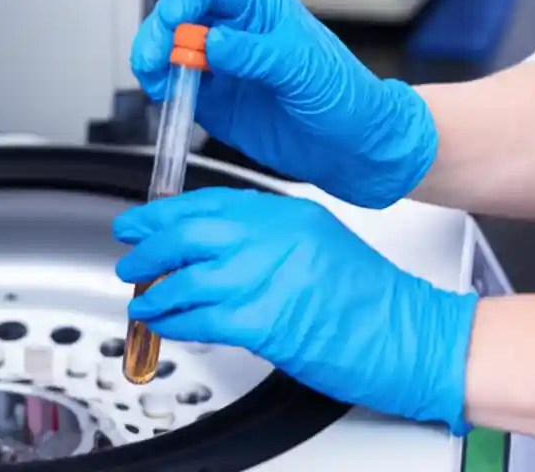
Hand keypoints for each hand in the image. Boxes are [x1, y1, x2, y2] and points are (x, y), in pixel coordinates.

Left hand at [113, 187, 477, 433]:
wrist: (405, 333)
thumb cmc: (370, 297)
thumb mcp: (318, 242)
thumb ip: (269, 238)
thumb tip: (215, 248)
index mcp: (287, 212)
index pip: (211, 202)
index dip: (165, 213)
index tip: (141, 220)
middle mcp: (274, 237)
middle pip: (190, 233)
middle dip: (149, 246)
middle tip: (129, 256)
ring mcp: (267, 277)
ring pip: (187, 278)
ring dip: (155, 291)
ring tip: (142, 300)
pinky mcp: (264, 320)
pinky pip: (200, 318)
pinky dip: (174, 322)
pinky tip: (165, 324)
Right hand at [131, 0, 436, 208]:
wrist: (357, 148)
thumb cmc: (346, 97)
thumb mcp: (303, 68)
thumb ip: (254, 53)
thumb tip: (210, 42)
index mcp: (260, 9)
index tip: (172, 21)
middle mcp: (236, 34)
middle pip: (180, 18)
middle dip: (159, 34)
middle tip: (152, 59)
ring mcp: (224, 70)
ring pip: (172, 54)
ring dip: (156, 64)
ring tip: (157, 83)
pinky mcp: (218, 105)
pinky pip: (181, 92)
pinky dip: (166, 95)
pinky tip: (169, 102)